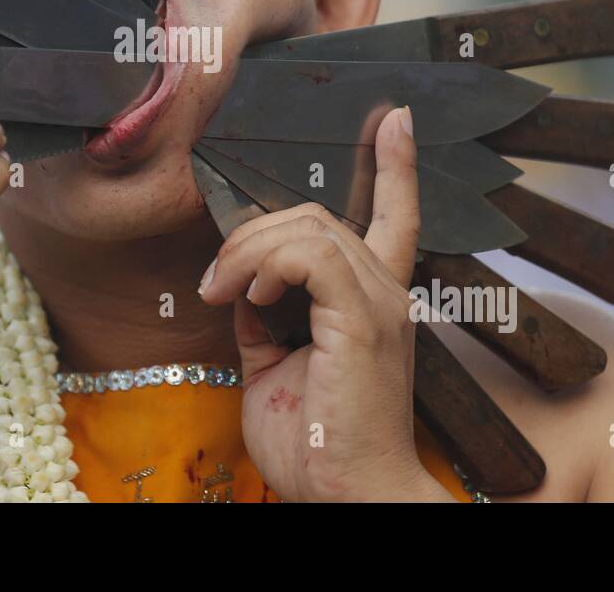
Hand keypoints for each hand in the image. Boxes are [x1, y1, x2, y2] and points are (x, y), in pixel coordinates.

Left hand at [197, 106, 451, 501]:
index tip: (394, 119)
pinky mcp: (362, 320)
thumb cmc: (316, 443)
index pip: (397, 217)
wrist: (346, 495)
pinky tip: (251, 297)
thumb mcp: (276, 367)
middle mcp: (386, 292)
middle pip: (319, 215)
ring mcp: (379, 303)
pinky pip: (312, 255)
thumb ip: (265, 319)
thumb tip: (240, 287)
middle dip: (253, 232)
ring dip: (250, 251)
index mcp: (374, 300)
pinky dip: (269, 265)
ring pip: (309, 227)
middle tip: (216, 280)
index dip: (396, 166)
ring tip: (224, 290)